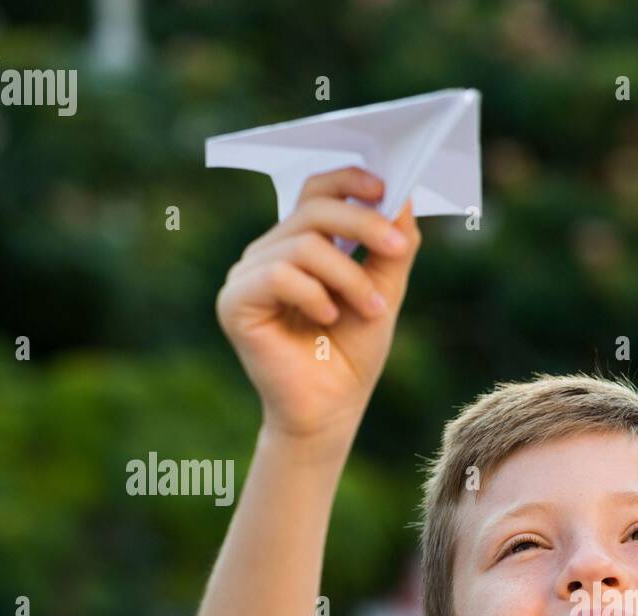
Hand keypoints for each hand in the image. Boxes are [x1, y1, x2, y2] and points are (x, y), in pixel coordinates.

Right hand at [215, 166, 421, 446]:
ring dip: (349, 276)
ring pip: (303, 244)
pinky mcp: (234, 302)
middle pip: (314, 210)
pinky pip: (278, 274)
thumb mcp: (383, 294)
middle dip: (363, 225)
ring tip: (373, 309)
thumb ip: (393, 248)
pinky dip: (313, 293)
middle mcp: (268, 253)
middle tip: (396, 251)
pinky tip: (327, 318)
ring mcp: (247, 276)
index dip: (348, 181)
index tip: (387, 187)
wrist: (330, 411)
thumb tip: (404, 197)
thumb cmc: (351, 355)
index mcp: (298, 245)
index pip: (316, 192)